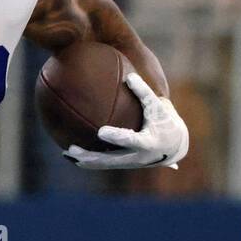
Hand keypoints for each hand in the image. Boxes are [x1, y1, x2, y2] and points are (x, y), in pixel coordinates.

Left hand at [63, 73, 188, 170]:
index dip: (116, 137)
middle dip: (91, 156)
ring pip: (103, 164)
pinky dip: (88, 160)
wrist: (174, 147)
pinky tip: (72, 154)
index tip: (101, 131)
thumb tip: (129, 76)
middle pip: (110, 160)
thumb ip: (145, 93)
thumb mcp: (159, 107)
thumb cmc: (166, 122)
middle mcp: (136, 158)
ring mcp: (128, 164)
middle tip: (73, 148)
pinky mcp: (122, 164)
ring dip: (85, 160)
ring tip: (67, 152)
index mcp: (147, 143)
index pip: (129, 140)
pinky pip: (103, 163)